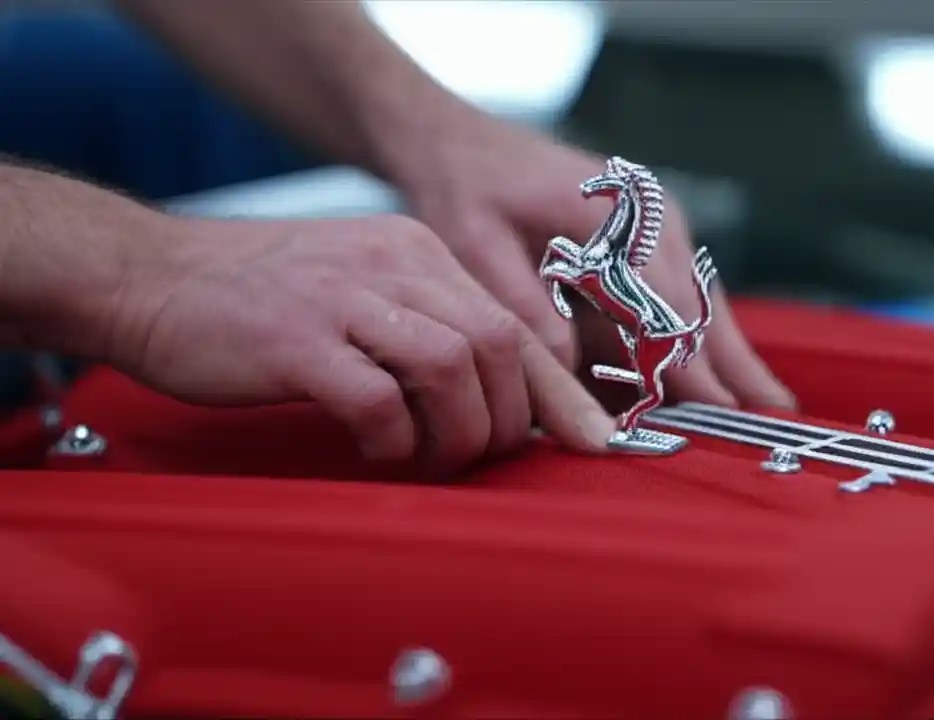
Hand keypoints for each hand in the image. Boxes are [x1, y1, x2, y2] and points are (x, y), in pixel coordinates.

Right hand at [106, 214, 617, 473]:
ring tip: (431, 459)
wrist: (147, 277)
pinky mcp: (295, 340)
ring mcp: (344, 298)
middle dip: (511, 421)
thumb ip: (425, 329)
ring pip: (452, 369)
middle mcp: (392, 265)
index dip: (561, 392)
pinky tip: (374, 449)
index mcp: (417, 253)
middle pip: (497, 347)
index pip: (513, 325)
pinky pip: (377, 400)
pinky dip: (392, 440)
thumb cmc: (260, 301)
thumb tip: (497, 399)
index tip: (596, 442)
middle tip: (482, 458)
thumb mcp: (359, 292)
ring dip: (458, 435)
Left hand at [392, 110, 796, 411]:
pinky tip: (723, 376)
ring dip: (729, 355)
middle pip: (703, 306)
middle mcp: (653, 223)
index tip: (716, 408)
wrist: (463, 144)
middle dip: (734, 366)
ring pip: (703, 304)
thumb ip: (525, 308)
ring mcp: (658, 232)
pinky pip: (684, 298)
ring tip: (768, 404)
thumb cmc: (468, 192)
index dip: (690, 362)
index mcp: (619, 219)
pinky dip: (703, 338)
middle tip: (772, 415)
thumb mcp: (478, 250)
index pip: (666, 304)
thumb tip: (567, 368)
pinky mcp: (649, 245)